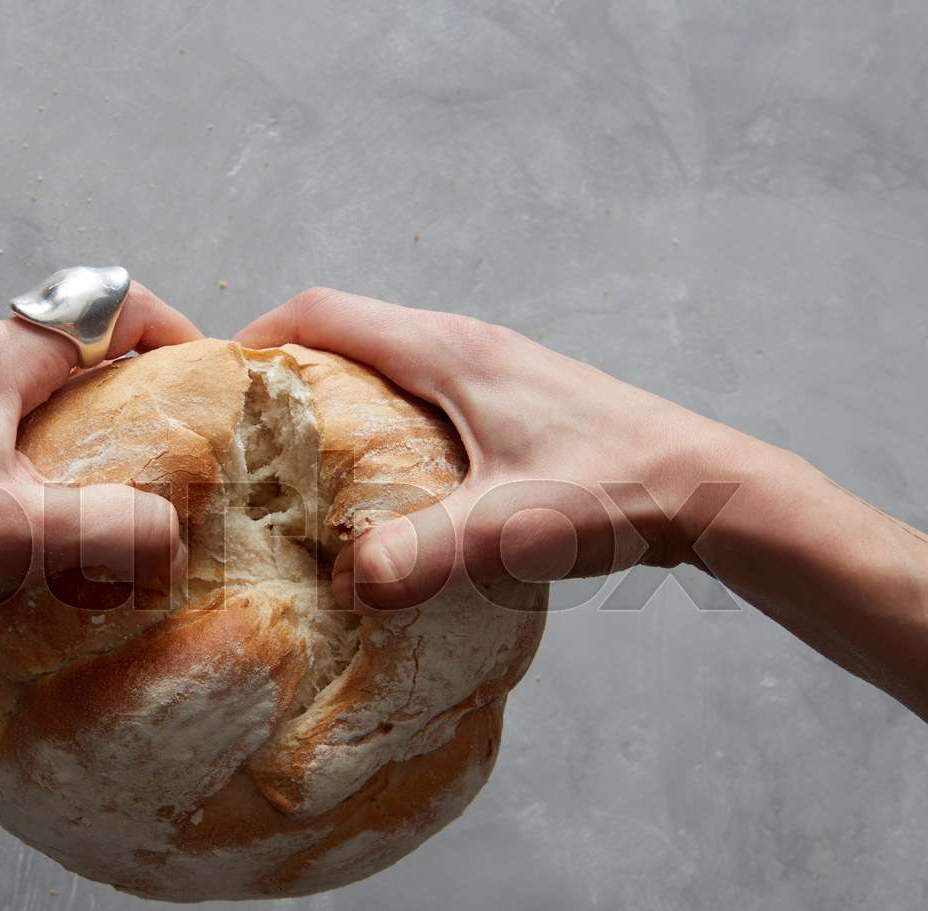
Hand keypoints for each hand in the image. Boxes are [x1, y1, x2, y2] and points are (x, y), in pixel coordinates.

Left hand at [0, 284, 200, 648]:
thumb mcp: (28, 539)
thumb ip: (120, 528)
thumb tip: (175, 537)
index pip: (106, 305)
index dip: (167, 330)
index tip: (199, 375)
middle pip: (67, 336)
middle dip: (123, 374)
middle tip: (158, 433)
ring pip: (25, 372)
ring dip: (72, 407)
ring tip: (98, 471)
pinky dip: (27, 431)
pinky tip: (28, 492)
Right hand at [236, 288, 771, 610]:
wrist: (712, 490)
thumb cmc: (614, 492)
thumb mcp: (508, 529)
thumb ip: (421, 555)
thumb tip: (343, 582)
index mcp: (449, 351)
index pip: (327, 311)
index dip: (260, 335)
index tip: (215, 380)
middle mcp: (466, 345)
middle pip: (350, 331)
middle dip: (288, 369)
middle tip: (244, 432)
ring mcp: (494, 371)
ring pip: (388, 363)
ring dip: (336, 394)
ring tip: (297, 460)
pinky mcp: (515, 402)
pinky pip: (422, 392)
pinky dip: (381, 418)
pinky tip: (382, 482)